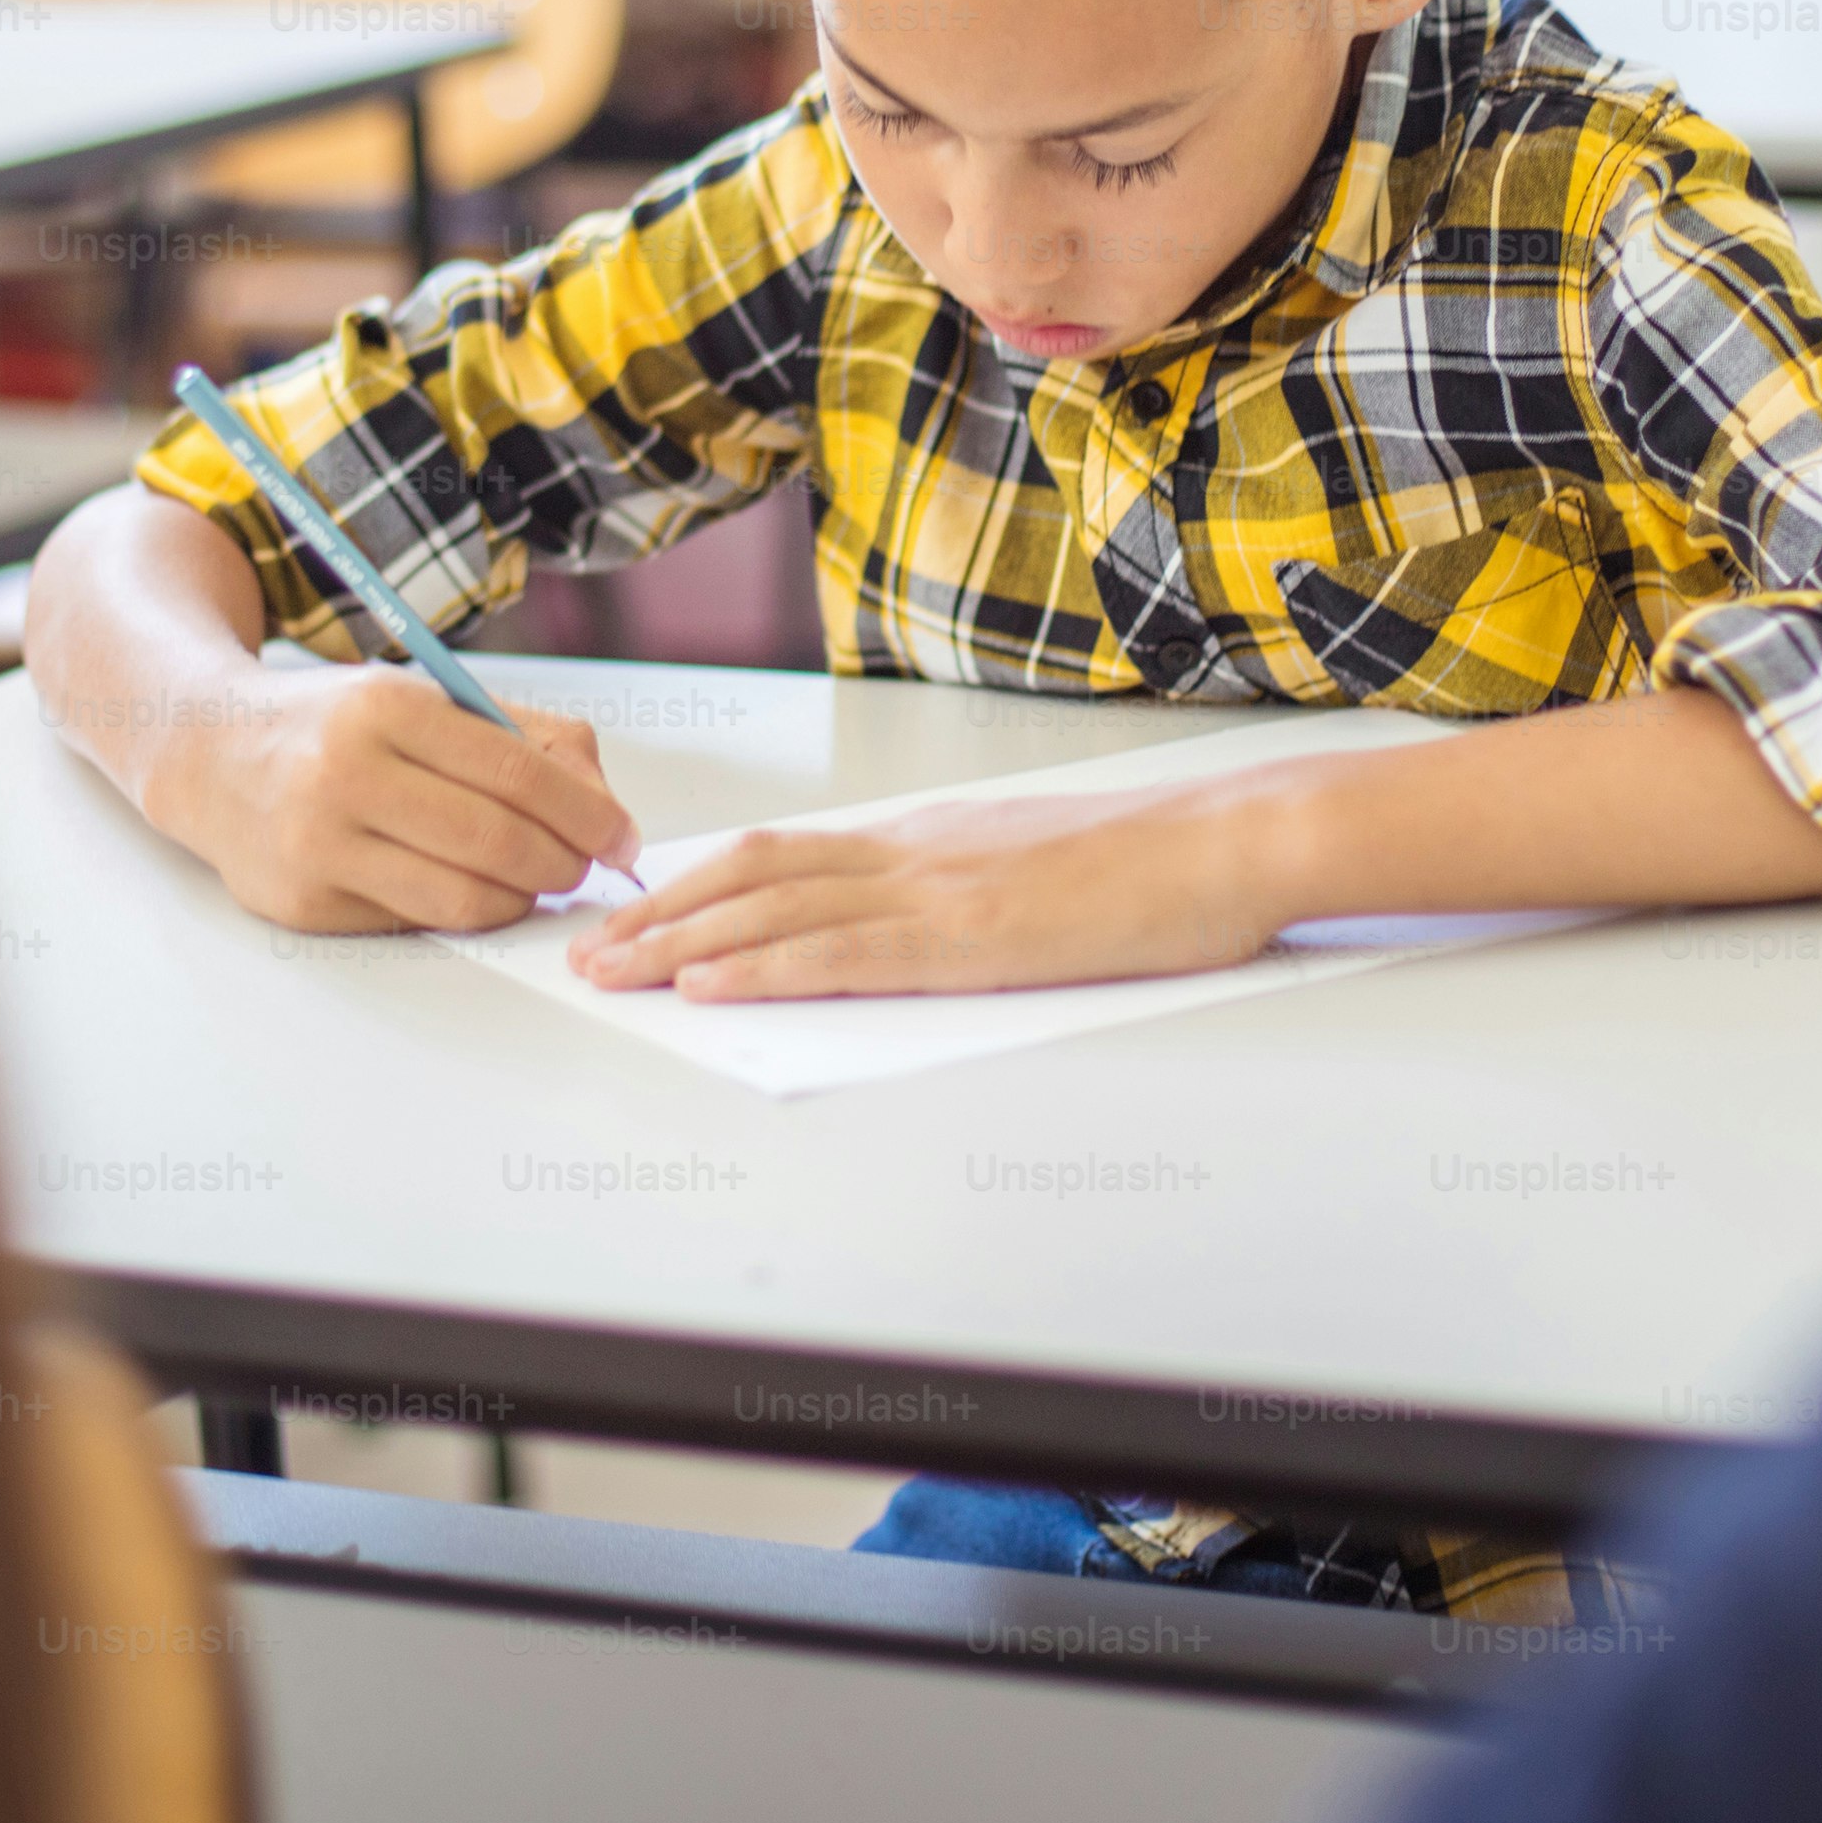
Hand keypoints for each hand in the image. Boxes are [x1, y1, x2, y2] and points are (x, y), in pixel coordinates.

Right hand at [155, 668, 635, 934]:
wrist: (209, 754)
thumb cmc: (335, 725)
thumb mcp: (424, 697)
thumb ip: (523, 737)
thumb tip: (601, 804)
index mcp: (383, 708)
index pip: (517, 773)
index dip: (587, 814)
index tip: (620, 836)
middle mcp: (343, 775)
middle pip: (497, 842)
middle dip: (564, 864)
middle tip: (585, 866)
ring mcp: (317, 846)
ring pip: (462, 899)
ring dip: (521, 899)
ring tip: (533, 879)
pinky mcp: (303, 905)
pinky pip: (414, 923)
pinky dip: (460, 911)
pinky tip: (468, 887)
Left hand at [566, 779, 1286, 999]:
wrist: (1236, 839)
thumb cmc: (1161, 862)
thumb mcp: (1040, 861)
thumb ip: (967, 884)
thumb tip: (911, 921)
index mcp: (930, 836)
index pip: (786, 853)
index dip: (697, 883)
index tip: (635, 912)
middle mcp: (915, 852)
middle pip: (753, 875)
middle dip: (658, 916)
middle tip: (584, 950)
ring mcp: (938, 892)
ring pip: (774, 911)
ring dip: (679, 945)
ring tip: (609, 972)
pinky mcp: (971, 939)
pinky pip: (842, 954)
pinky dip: (761, 969)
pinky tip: (707, 986)